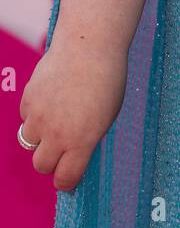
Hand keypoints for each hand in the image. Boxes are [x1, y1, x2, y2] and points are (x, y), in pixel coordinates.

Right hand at [19, 39, 128, 191]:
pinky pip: (26, 117)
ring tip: (56, 119)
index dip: (66, 182)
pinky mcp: (28, 100)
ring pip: (29, 143)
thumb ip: (88, 137)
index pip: (66, 178)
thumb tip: (75, 155)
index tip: (67, 179)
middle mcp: (58, 133)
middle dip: (51, 161)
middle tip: (61, 149)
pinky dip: (35, 114)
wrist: (89, 46)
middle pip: (42, 165)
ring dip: (40, 137)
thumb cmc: (106, 79)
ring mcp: (40, 116)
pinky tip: (51, 98)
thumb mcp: (106, 115)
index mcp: (82, 141)